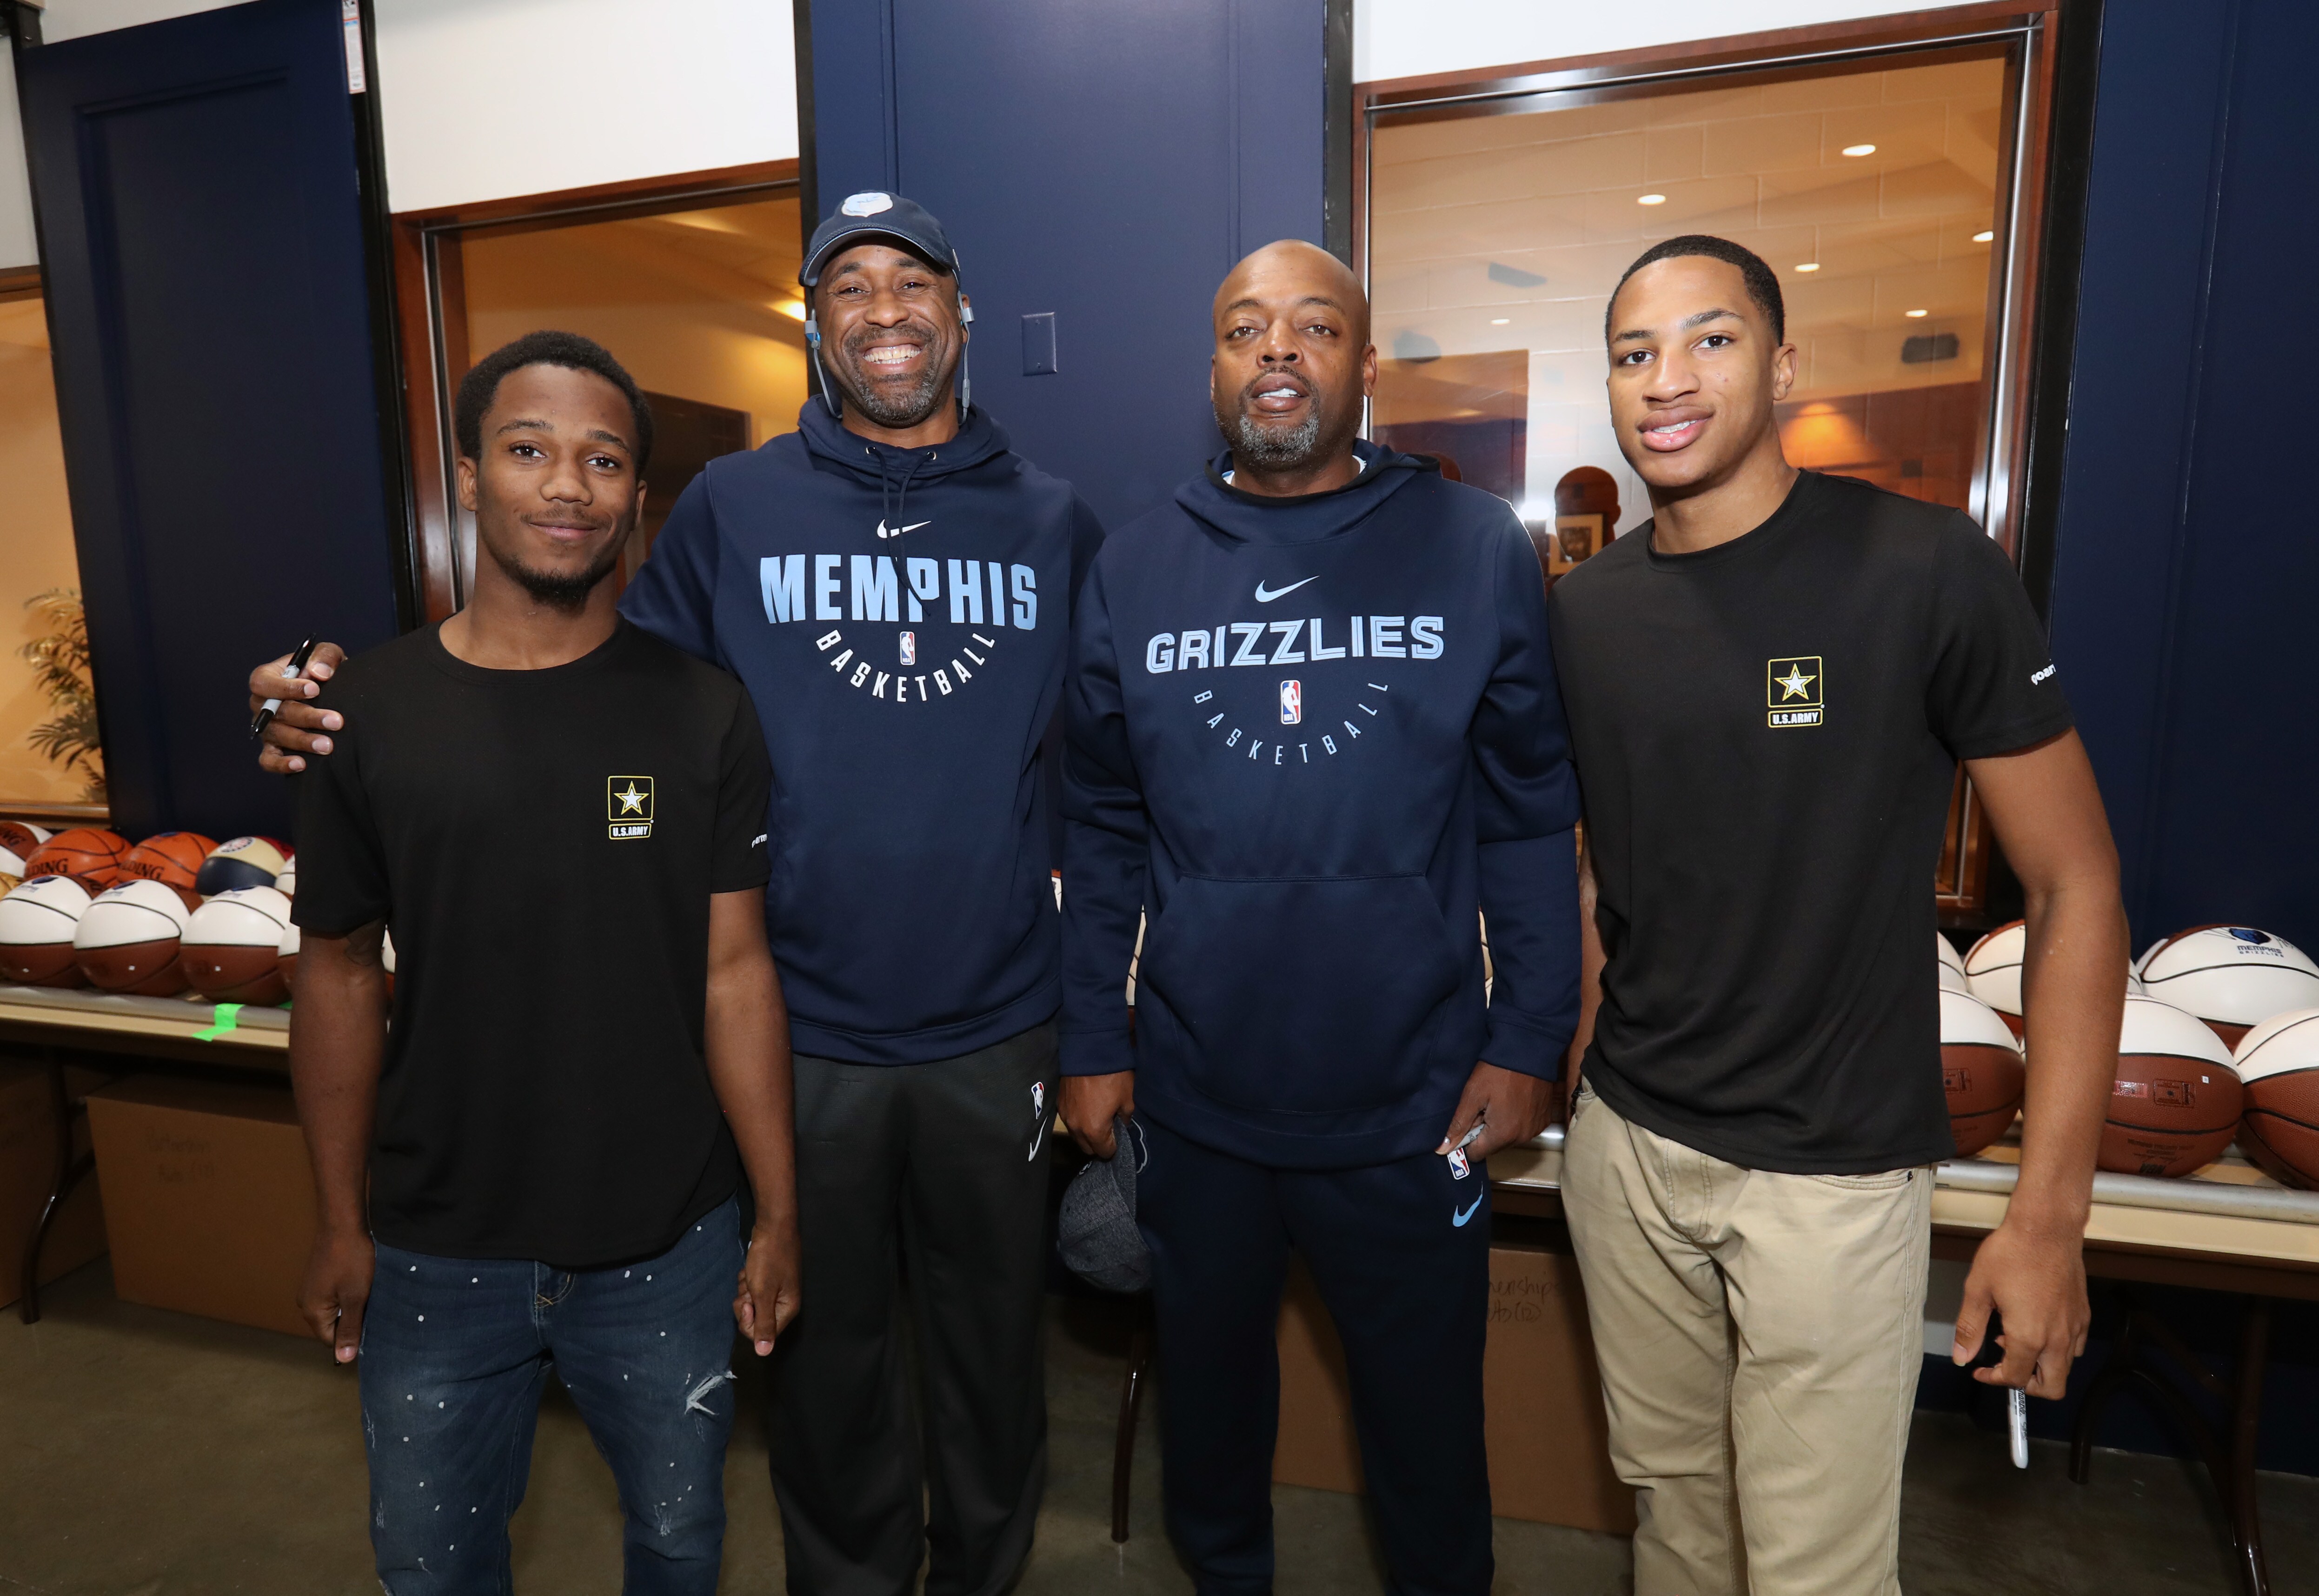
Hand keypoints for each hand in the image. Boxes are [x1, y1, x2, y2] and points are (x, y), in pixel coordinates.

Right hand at [249, 641, 347, 772]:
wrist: (333, 696)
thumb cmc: (324, 673)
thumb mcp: (327, 656)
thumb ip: (324, 656)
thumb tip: (319, 672)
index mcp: (267, 678)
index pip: (264, 682)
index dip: (286, 687)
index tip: (315, 690)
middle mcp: (261, 704)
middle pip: (275, 712)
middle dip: (307, 717)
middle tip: (336, 721)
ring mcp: (265, 727)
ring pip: (276, 735)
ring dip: (302, 741)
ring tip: (328, 745)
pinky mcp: (272, 748)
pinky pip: (268, 759)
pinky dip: (281, 764)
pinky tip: (301, 765)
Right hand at [299, 1224, 373, 1363]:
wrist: (343, 1223)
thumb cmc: (351, 1259)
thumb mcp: (356, 1297)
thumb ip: (349, 1328)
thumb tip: (343, 1359)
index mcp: (311, 1311)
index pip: (331, 1340)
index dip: (352, 1338)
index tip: (373, 1328)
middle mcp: (306, 1302)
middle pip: (332, 1325)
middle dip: (354, 1320)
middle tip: (375, 1309)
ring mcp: (312, 1288)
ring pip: (336, 1309)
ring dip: (353, 1306)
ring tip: (371, 1295)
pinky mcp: (320, 1277)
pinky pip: (335, 1294)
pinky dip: (350, 1293)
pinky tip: (364, 1284)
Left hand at [735, 1216, 801, 1355]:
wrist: (773, 1226)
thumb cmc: (769, 1259)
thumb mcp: (763, 1293)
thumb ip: (763, 1324)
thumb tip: (764, 1354)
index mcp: (787, 1309)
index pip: (762, 1333)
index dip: (749, 1320)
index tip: (748, 1301)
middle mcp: (784, 1303)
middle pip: (755, 1319)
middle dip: (746, 1302)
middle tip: (749, 1286)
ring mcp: (777, 1291)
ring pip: (751, 1303)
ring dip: (746, 1289)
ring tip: (751, 1273)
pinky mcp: (770, 1280)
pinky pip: (753, 1290)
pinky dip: (748, 1280)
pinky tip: (752, 1268)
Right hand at [1060, 1071, 1134, 1156]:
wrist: (1089, 1050)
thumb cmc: (1112, 1076)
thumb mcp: (1128, 1098)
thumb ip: (1125, 1118)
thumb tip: (1121, 1124)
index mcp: (1094, 1131)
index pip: (1105, 1152)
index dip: (1114, 1147)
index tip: (1119, 1136)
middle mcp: (1076, 1128)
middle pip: (1087, 1148)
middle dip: (1098, 1144)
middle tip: (1109, 1129)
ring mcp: (1065, 1115)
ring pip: (1076, 1135)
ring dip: (1086, 1132)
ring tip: (1097, 1117)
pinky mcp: (1059, 1103)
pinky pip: (1069, 1120)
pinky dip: (1078, 1119)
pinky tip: (1086, 1107)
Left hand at [1437, 1061, 1553, 1159]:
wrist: (1529, 1050)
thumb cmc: (1498, 1071)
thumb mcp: (1472, 1095)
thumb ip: (1458, 1124)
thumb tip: (1443, 1149)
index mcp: (1503, 1135)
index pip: (1476, 1154)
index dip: (1467, 1139)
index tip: (1468, 1120)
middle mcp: (1522, 1137)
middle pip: (1493, 1145)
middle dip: (1485, 1130)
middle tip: (1484, 1105)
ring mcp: (1535, 1129)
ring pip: (1509, 1137)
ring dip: (1501, 1125)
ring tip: (1500, 1100)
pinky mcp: (1544, 1119)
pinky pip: (1524, 1128)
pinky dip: (1517, 1118)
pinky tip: (1513, 1100)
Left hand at [1952, 1217, 2088, 1398]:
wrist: (2046, 1228)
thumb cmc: (2010, 1254)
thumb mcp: (1978, 1290)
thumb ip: (1969, 1328)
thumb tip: (1961, 1357)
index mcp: (2029, 1337)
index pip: (2016, 1378)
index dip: (1995, 1380)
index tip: (1981, 1370)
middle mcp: (2057, 1339)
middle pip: (2053, 1387)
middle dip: (2028, 1387)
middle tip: (2004, 1367)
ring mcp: (2075, 1327)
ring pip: (2066, 1368)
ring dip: (2042, 1367)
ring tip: (2015, 1340)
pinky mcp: (2084, 1314)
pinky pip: (2076, 1346)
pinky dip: (2058, 1350)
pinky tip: (2037, 1327)